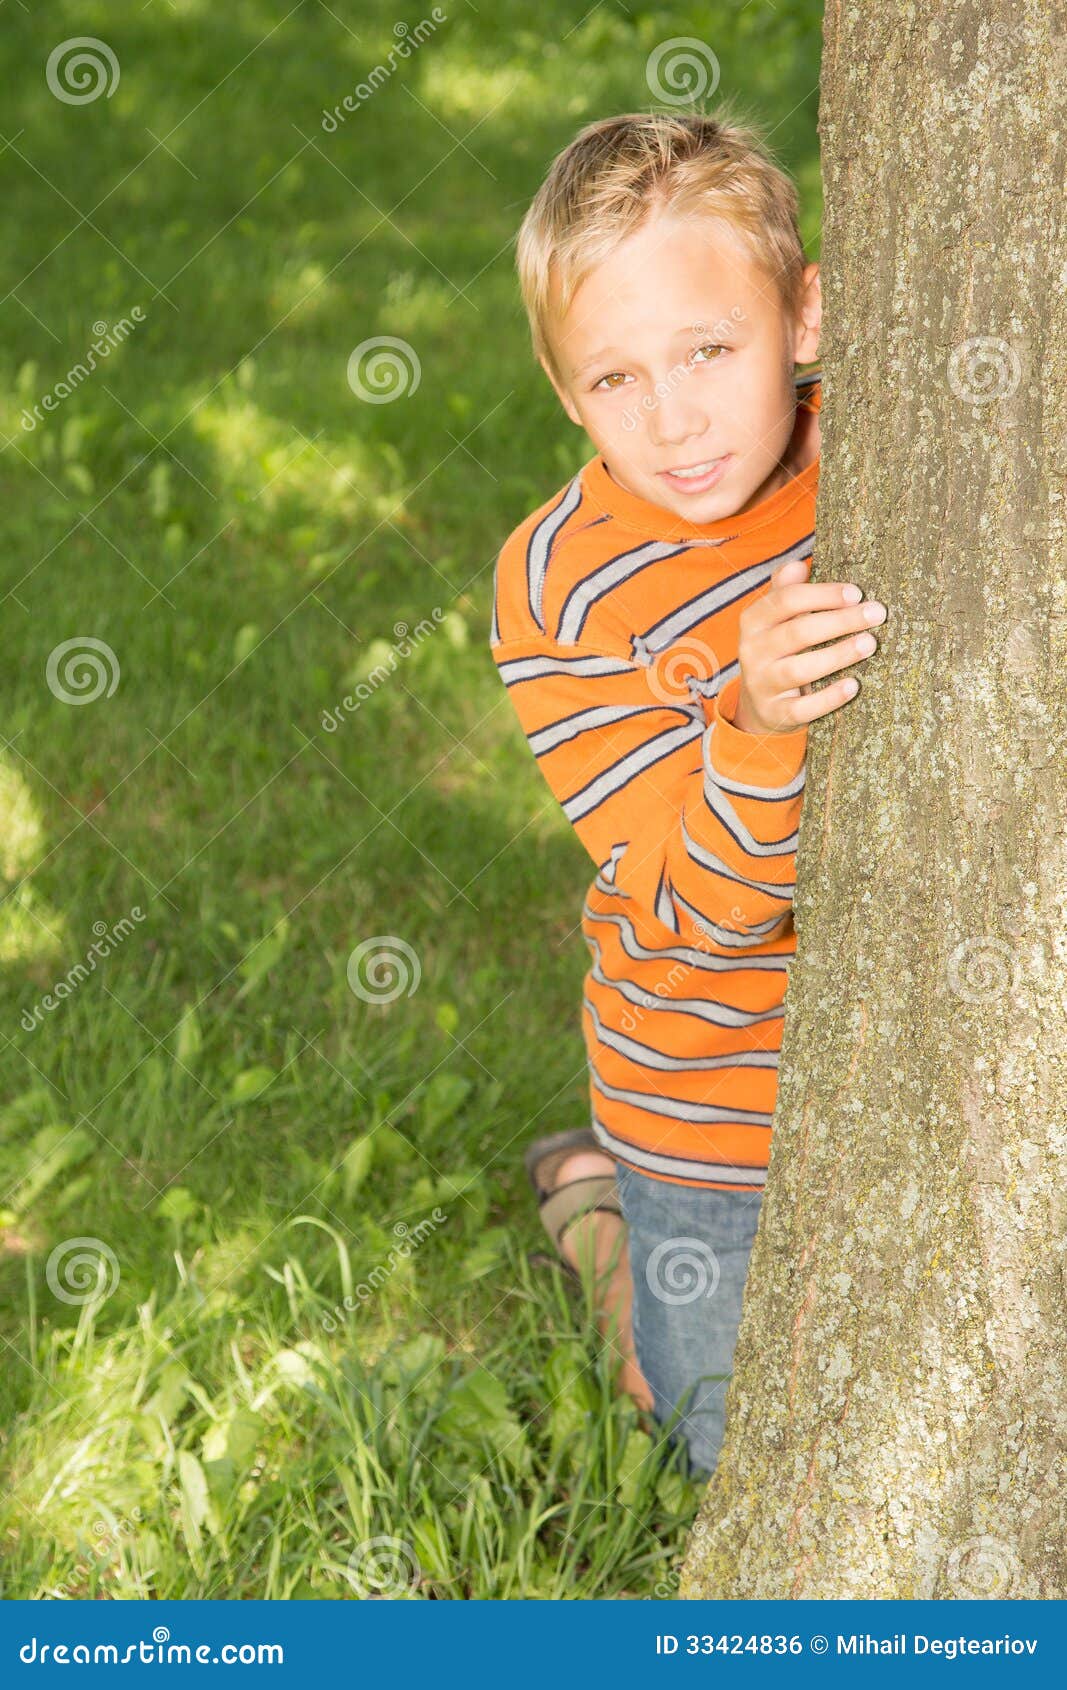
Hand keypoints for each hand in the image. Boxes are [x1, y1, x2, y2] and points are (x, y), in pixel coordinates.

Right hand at [732, 556, 885, 734]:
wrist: (759, 705)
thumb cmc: (779, 650)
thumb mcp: (775, 619)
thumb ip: (786, 590)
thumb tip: (799, 565)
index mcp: (753, 621)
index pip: (786, 600)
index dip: (823, 595)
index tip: (856, 593)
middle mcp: (752, 652)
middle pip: (798, 632)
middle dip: (840, 621)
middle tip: (877, 614)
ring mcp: (762, 685)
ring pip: (800, 669)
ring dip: (838, 655)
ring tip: (870, 644)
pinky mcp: (775, 714)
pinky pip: (803, 708)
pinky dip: (829, 698)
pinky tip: (854, 685)